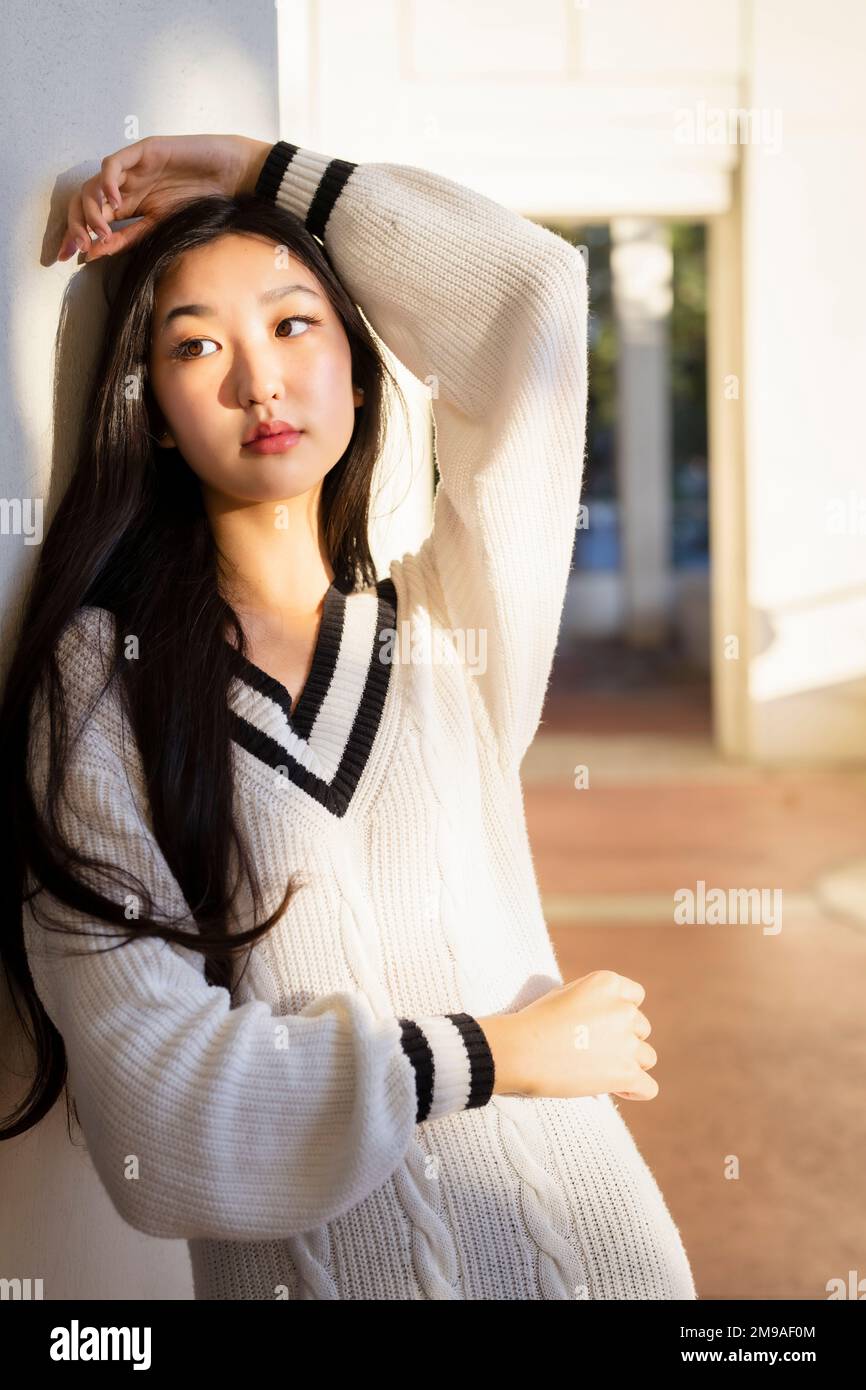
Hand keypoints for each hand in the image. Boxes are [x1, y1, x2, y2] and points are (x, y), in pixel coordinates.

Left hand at [55, 134, 271, 264]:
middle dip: (77, 224)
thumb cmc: (207, 202)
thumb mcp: (163, 228)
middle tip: (79, 245)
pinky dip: (107, 184)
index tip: (69, 258)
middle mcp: (127, 187)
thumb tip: (94, 252)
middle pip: (86, 201)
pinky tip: (116, 204)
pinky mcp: (142, 151)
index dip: (78, 236)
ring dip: (92, 210)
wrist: (234, 177)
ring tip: (101, 230)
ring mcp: (132, 169)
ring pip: (94, 185)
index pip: (94, 220)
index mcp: (132, 206)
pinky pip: (112, 165)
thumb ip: (131, 237)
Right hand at [479, 969, 658, 1101]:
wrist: (520, 1051)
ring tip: (603, 1070)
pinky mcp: (625, 1074)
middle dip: (624, 1038)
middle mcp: (623, 1010)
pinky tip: (619, 1089)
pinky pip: (648, 1087)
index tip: (603, 1024)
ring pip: (647, 1057)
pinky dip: (636, 1090)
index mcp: (609, 984)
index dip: (620, 1012)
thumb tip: (606, 1019)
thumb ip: (594, 1000)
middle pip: (641, 1028)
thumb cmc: (534, 1022)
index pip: (635, 996)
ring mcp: (627, 1043)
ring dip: (630, 1063)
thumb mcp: (565, 994)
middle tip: (595, 1050)